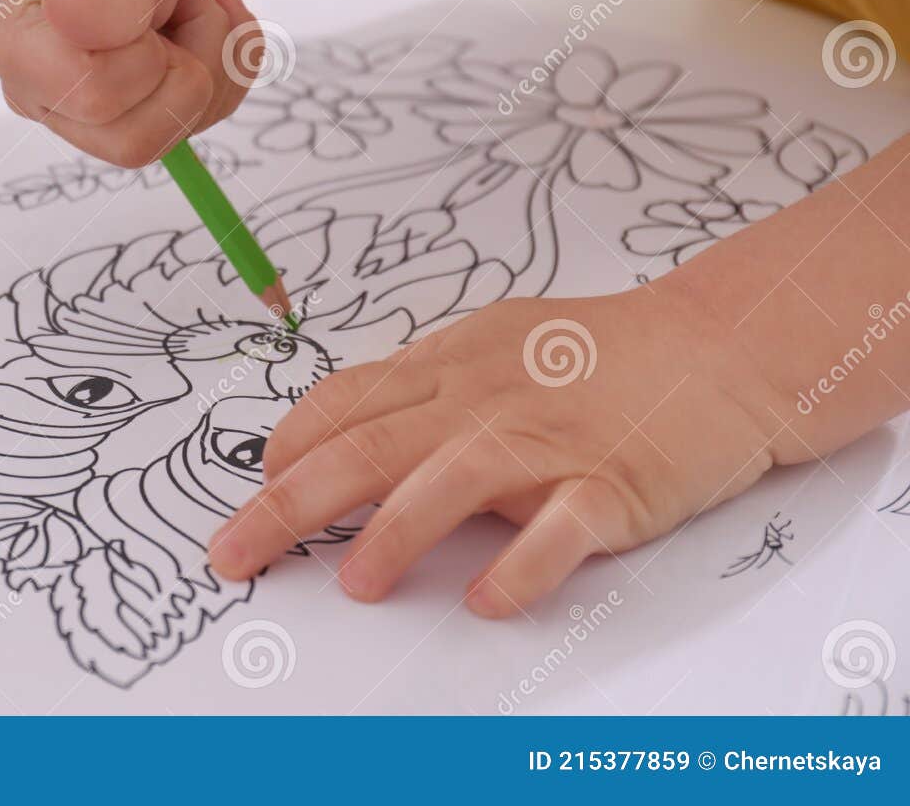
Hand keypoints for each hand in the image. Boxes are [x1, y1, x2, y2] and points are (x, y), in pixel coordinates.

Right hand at [0, 0, 257, 168]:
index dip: (144, 54)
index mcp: (18, 54)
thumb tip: (66, 18)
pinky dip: (230, 68)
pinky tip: (210, 22)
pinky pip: (204, 122)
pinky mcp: (135, 123)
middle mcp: (43, 100)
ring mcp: (88, 121)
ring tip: (188, 5)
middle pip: (137, 139)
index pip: (96, 95)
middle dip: (188, 60)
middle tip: (176, 2)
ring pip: (178, 134)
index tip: (140, 1)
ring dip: (212, 58)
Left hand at [207, 281, 804, 616]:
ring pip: (452, 482)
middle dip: (288, 504)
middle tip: (233, 554)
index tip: (256, 490)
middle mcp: (483, 402)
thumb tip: (337, 432)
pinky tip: (488, 602)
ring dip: (395, 534)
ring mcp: (548, 441)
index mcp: (447, 367)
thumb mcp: (490, 346)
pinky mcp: (613, 484)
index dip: (287, 450)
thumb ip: (420, 388)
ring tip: (353, 585)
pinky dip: (524, 566)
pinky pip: (561, 528)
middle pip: (367, 448)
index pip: (343, 405)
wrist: (716, 346)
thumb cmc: (594, 352)